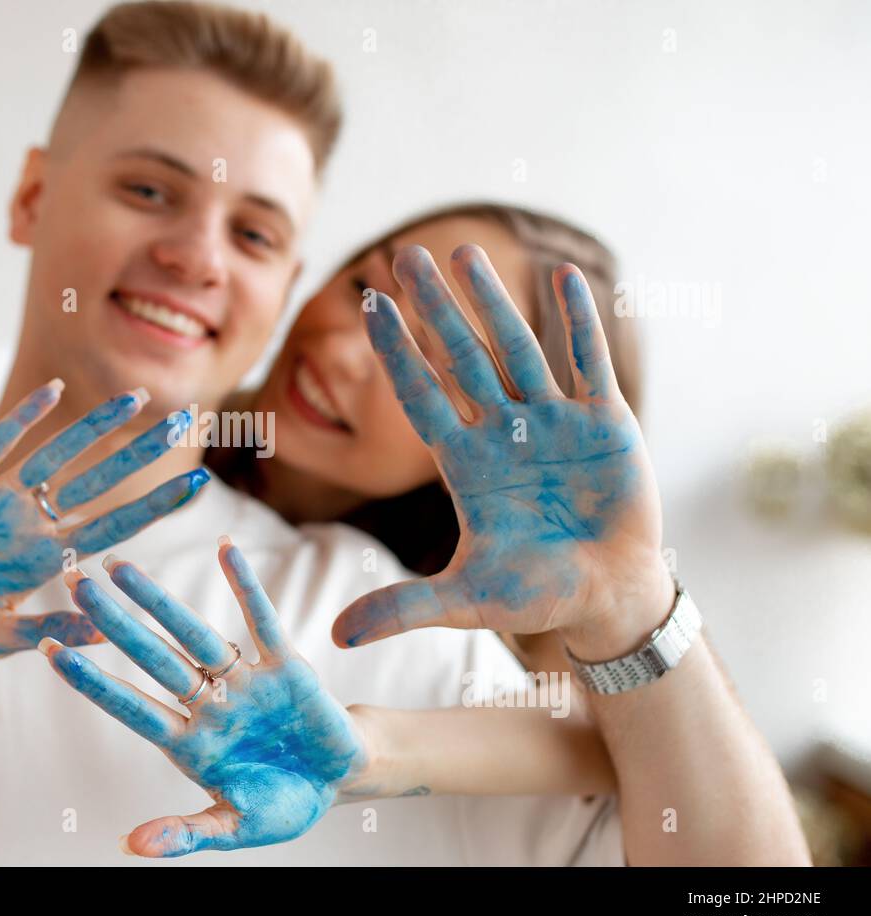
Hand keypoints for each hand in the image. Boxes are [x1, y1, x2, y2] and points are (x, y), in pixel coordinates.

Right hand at [0, 382, 209, 655]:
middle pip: (99, 480)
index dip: (156, 504)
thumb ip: (47, 629)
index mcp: (44, 558)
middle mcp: (31, 522)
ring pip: (57, 453)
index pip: (114, 525)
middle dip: (141, 453)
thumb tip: (104, 631)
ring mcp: (0, 498)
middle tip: (186, 421)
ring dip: (95, 425)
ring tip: (137, 398)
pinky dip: (24, 416)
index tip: (198, 482)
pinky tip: (54, 391)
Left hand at [41, 538, 367, 856]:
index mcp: (189, 744)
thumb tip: (129, 846)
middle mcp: (208, 705)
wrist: (342, 782)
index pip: (130, 706)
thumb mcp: (236, 828)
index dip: (91, 681)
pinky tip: (226, 549)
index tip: (49, 652)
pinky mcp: (284, 666)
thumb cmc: (284, 805)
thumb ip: (186, 834)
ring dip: (157, 600)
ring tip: (119, 566)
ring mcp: (244, 681)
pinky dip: (245, 586)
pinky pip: (261, 621)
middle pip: (152, 657)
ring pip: (193, 633)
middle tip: (73, 581)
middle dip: (113, 622)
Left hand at [333, 244, 672, 657]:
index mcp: (466, 463)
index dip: (396, 353)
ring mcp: (554, 421)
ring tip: (464, 251)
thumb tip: (336, 635)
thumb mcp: (465, 600)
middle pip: (463, 357)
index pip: (422, 396)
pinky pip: (587, 362)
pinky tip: (560, 278)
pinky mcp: (605, 423)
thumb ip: (403, 607)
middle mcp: (504, 431)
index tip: (369, 308)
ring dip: (493, 301)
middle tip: (404, 256)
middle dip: (434, 307)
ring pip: (518, 347)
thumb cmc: (535, 595)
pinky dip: (577, 322)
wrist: (607, 598)